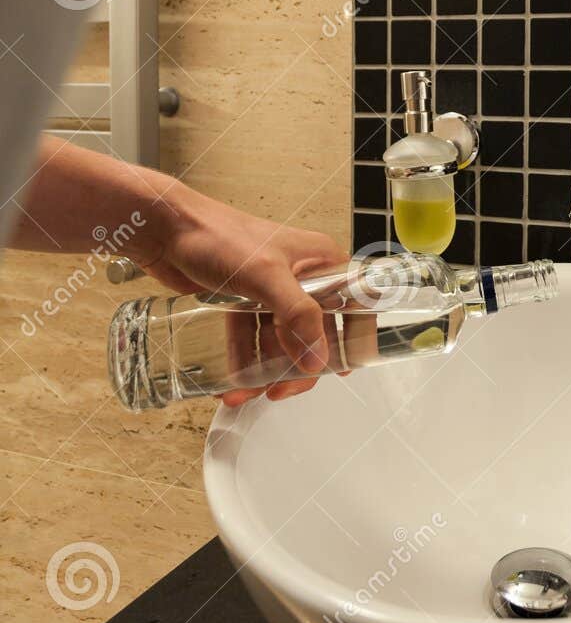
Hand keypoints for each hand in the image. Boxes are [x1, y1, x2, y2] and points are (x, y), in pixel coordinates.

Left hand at [130, 187, 347, 406]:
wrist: (165, 229)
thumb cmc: (217, 236)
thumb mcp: (265, 274)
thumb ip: (296, 315)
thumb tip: (317, 361)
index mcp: (321, 260)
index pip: (353, 306)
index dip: (352, 340)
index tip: (339, 374)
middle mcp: (302, 276)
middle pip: (314, 332)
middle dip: (298, 367)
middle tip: (279, 391)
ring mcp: (272, 290)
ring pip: (281, 341)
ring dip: (266, 371)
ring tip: (244, 393)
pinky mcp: (244, 301)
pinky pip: (252, 338)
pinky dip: (244, 361)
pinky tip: (232, 382)